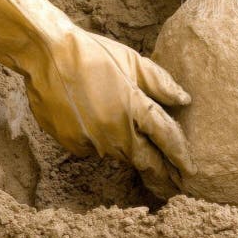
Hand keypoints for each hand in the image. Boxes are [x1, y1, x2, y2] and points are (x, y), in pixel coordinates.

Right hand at [0, 0, 195, 191]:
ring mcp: (91, 140)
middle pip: (145, 159)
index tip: (191, 172)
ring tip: (146, 161)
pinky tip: (102, 128)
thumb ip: (160, 83)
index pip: (166, 139)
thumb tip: (184, 100)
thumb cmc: (93, 53)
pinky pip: (96, 150)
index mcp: (134, 106)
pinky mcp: (72, 143)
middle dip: (161, 173)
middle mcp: (114, 129)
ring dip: (134, 156)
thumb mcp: (132, 61)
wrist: (46, 55)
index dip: (180, 157)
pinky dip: (104, 143)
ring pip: (121, 155)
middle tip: (174, 184)